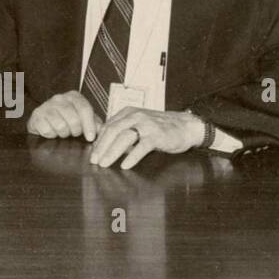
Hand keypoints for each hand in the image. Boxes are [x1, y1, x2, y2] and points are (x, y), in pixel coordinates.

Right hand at [26, 90, 98, 141]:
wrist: (43, 120)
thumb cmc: (66, 119)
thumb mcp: (82, 119)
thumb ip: (94, 123)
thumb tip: (102, 130)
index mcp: (74, 96)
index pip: (85, 109)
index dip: (89, 125)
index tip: (90, 138)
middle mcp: (60, 98)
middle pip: (74, 119)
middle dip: (75, 131)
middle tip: (73, 133)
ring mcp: (46, 106)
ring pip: (60, 125)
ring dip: (63, 134)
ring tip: (62, 132)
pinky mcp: (36, 116)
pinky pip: (47, 130)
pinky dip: (51, 135)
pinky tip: (51, 131)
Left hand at [89, 108, 204, 168]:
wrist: (185, 126)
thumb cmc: (160, 128)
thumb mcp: (139, 124)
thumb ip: (123, 131)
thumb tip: (105, 147)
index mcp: (128, 113)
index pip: (108, 126)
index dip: (98, 142)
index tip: (92, 155)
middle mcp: (136, 116)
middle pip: (113, 131)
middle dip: (101, 147)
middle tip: (94, 161)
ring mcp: (147, 125)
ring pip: (124, 137)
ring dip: (112, 152)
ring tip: (104, 164)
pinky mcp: (157, 135)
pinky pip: (141, 146)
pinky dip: (132, 157)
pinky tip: (125, 165)